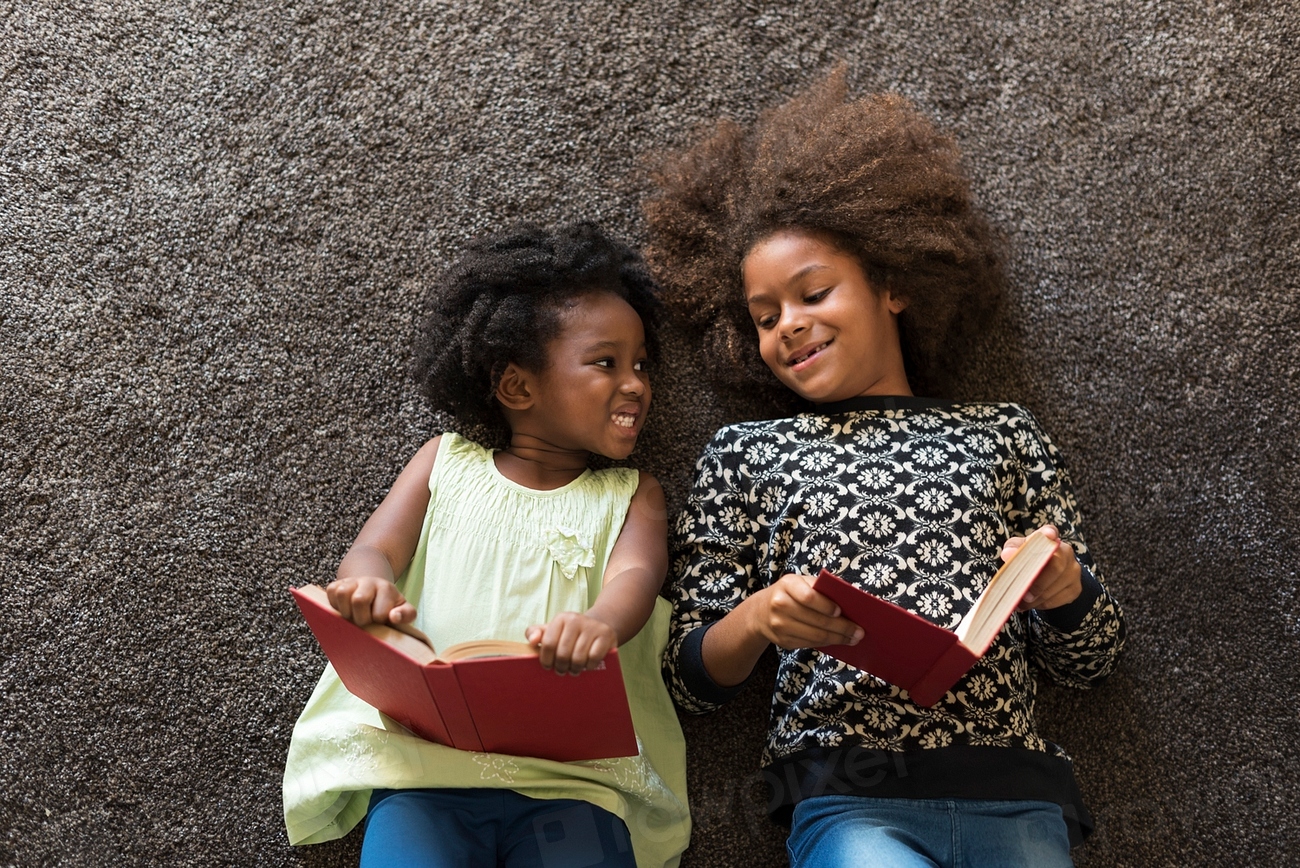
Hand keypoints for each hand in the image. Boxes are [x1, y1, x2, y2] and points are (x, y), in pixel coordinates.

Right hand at [326, 575, 417, 627]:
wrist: (373, 589)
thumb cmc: (389, 605)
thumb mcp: (404, 609)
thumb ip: (406, 615)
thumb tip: (394, 617)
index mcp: (386, 589)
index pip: (379, 613)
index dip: (378, 622)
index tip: (380, 621)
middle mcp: (369, 581)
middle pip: (359, 600)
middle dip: (360, 618)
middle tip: (364, 621)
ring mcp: (351, 581)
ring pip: (342, 593)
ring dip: (346, 611)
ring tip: (354, 615)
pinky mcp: (337, 584)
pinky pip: (330, 592)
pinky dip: (334, 604)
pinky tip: (344, 609)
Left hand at [525, 612, 617, 674]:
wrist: (599, 626)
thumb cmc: (570, 633)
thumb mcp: (551, 630)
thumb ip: (534, 633)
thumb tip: (532, 641)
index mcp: (561, 618)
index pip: (548, 644)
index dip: (546, 660)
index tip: (548, 666)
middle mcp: (576, 619)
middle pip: (562, 654)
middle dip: (561, 667)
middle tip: (562, 670)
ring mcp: (592, 626)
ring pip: (578, 658)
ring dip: (575, 669)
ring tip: (574, 669)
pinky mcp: (606, 635)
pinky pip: (593, 658)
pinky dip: (589, 666)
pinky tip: (587, 665)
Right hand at [747, 573, 863, 649]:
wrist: (760, 612)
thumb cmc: (790, 593)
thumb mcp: (800, 582)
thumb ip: (820, 588)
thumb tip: (849, 601)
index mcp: (787, 585)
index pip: (809, 597)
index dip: (826, 606)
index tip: (840, 611)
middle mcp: (780, 605)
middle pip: (817, 620)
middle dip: (842, 627)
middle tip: (859, 631)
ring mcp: (780, 625)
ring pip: (816, 636)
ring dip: (838, 639)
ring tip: (854, 638)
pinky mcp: (783, 641)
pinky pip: (810, 644)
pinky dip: (827, 644)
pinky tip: (838, 641)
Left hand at [1003, 525, 1082, 611]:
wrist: (1046, 573)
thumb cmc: (1028, 558)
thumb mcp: (1017, 551)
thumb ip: (1012, 550)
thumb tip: (1007, 554)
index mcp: (1048, 538)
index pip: (1050, 531)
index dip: (1049, 533)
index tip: (1049, 535)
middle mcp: (1065, 551)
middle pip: (1055, 566)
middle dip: (1037, 583)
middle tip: (1021, 594)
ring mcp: (1073, 570)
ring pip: (1056, 587)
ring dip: (1035, 598)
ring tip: (1019, 602)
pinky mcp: (1075, 588)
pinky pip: (1058, 599)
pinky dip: (1042, 604)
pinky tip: (1031, 603)